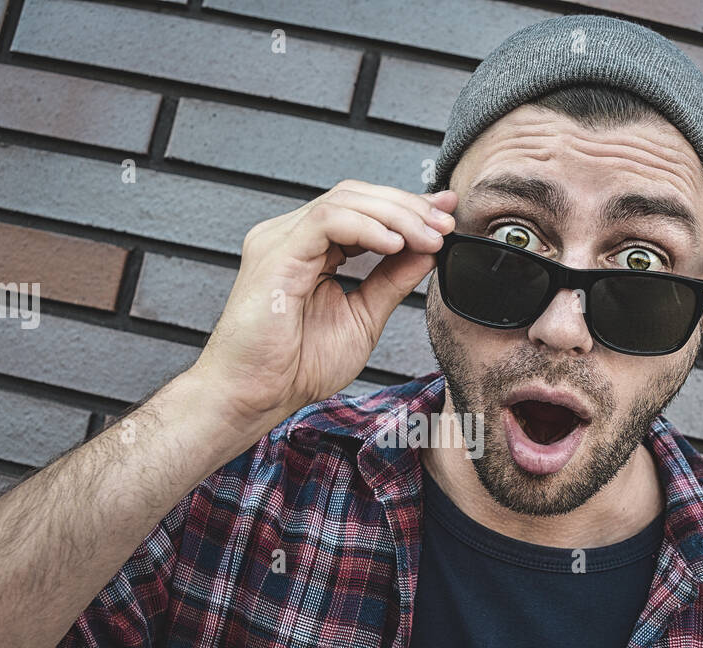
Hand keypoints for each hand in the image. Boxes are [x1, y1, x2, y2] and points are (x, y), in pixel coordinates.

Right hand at [190, 179, 456, 426]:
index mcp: (310, 250)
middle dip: (407, 206)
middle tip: (444, 225)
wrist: (256, 396)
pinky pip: (327, 221)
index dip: (407, 207)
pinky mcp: (275, 253)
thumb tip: (427, 250)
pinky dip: (366, 227)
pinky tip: (394, 244)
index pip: (362, 210)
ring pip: (344, 200)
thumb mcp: (363, 318)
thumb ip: (391, 281)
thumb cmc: (295, 367)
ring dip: (395, 215)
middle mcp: (292, 237)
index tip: (446, 216)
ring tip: (428, 236)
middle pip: (356, 196)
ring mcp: (280, 240)